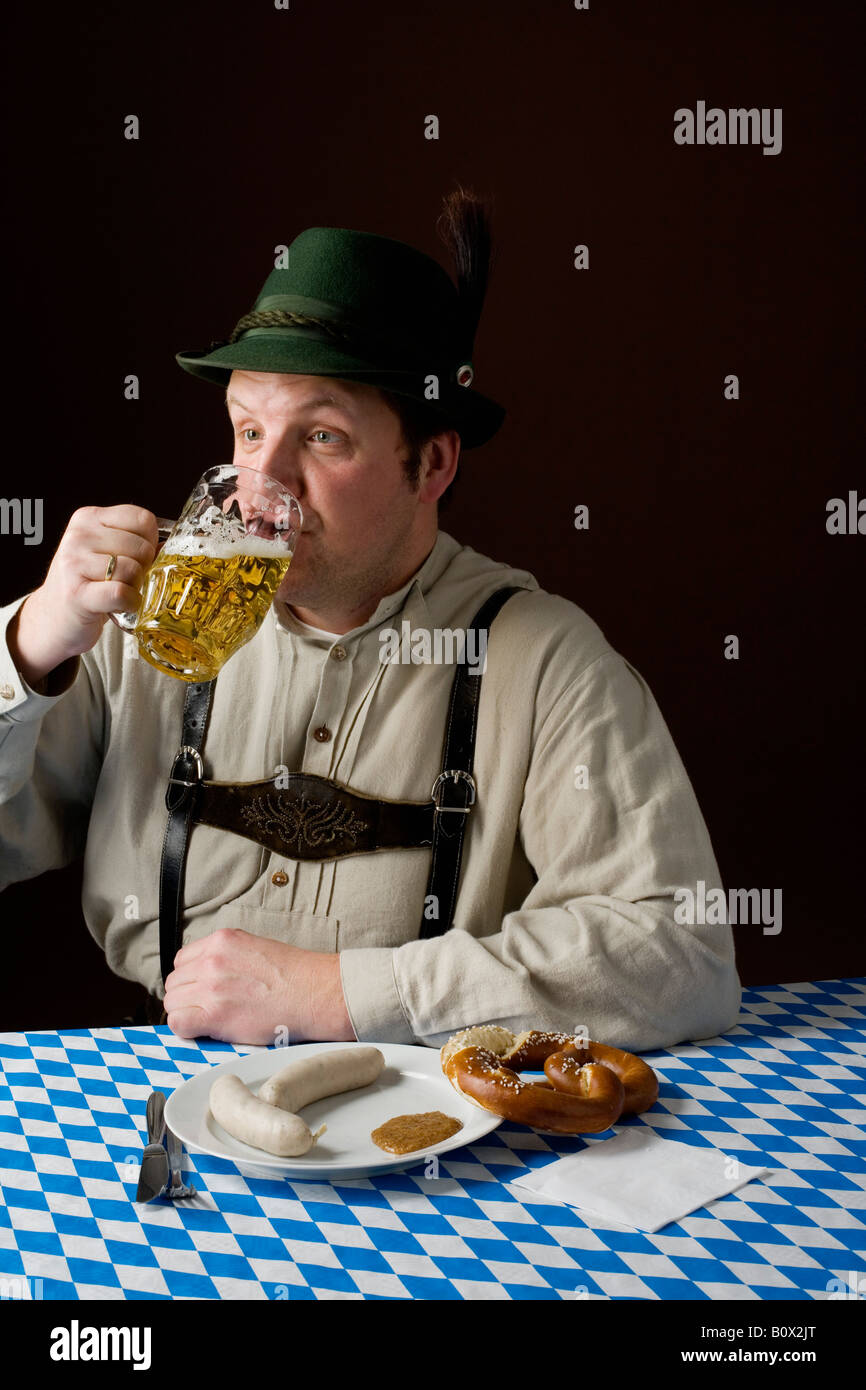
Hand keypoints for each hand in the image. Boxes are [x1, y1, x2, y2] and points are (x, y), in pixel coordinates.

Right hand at [9, 504, 157, 686]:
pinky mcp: (77, 593)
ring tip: (122, 592)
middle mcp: (79, 536)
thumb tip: (170, 546)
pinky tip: (123, 605)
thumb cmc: (87, 584)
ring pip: (133, 569)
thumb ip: (134, 543)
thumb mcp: (105, 552)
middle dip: (144, 567)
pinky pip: (121, 593)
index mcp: (89, 518)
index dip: (150, 541)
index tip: (138, 557)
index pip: (142, 518)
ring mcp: (74, 563)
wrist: (54, 618)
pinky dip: (131, 603)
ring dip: (136, 587)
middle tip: (129, 580)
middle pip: (141, 546)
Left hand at [163, 927, 356, 1044]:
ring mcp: (210, 986)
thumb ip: (225, 957)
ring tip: (212, 1020)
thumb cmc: (295, 976)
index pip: (182, 961)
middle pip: (174, 983)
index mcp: (221, 940)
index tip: (201, 990)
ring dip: (187, 1013)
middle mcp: (211, 960)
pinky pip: (178, 1023)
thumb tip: (206, 975)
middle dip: (187, 997)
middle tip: (208, 1008)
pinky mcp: (214, 1014)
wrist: (316, 994)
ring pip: (173, 1003)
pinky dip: (186, 1029)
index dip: (190, 979)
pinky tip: (205, 1029)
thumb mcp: (254, 948)